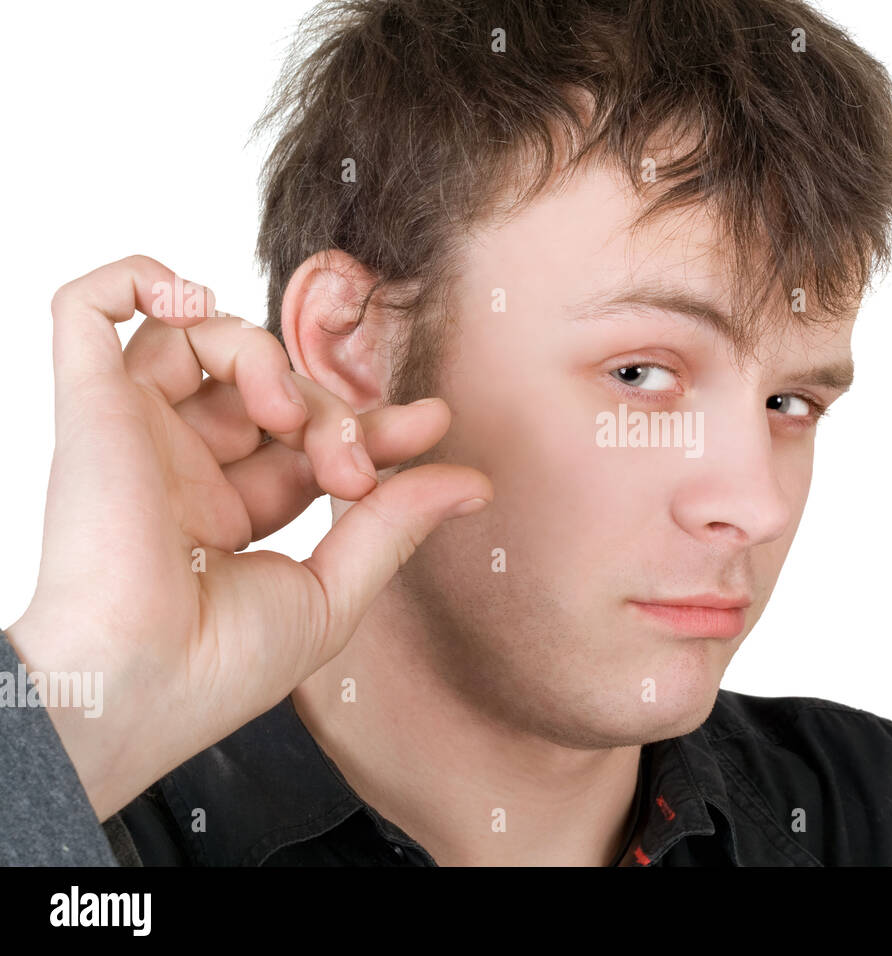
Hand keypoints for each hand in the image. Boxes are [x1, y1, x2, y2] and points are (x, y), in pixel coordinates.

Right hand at [5, 255, 492, 818]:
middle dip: (331, 407)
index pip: (304, 438)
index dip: (366, 421)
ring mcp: (135, 432)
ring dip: (261, 354)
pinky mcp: (89, 405)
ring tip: (283, 413)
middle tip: (354, 462)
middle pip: (267, 387)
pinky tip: (191, 299)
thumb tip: (472, 483)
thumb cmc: (219, 666)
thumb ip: (394, 525)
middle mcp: (180, 465)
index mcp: (227, 511)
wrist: (139, 685)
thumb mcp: (332, 593)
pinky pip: (88, 310)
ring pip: (201, 340)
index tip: (431, 420)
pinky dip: (138, 280)